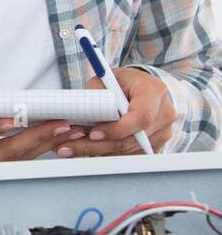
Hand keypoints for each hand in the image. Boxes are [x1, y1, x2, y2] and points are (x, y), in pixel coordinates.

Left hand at [61, 68, 176, 155]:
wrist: (139, 88)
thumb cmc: (121, 82)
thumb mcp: (105, 79)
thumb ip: (96, 94)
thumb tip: (81, 114)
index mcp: (154, 92)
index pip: (141, 116)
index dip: (117, 129)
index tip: (93, 133)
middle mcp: (163, 114)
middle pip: (132, 139)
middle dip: (98, 145)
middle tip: (69, 147)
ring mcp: (162, 132)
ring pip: (127, 150)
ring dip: (97, 151)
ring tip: (70, 148)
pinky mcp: (154, 145)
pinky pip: (128, 154)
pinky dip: (106, 153)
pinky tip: (85, 149)